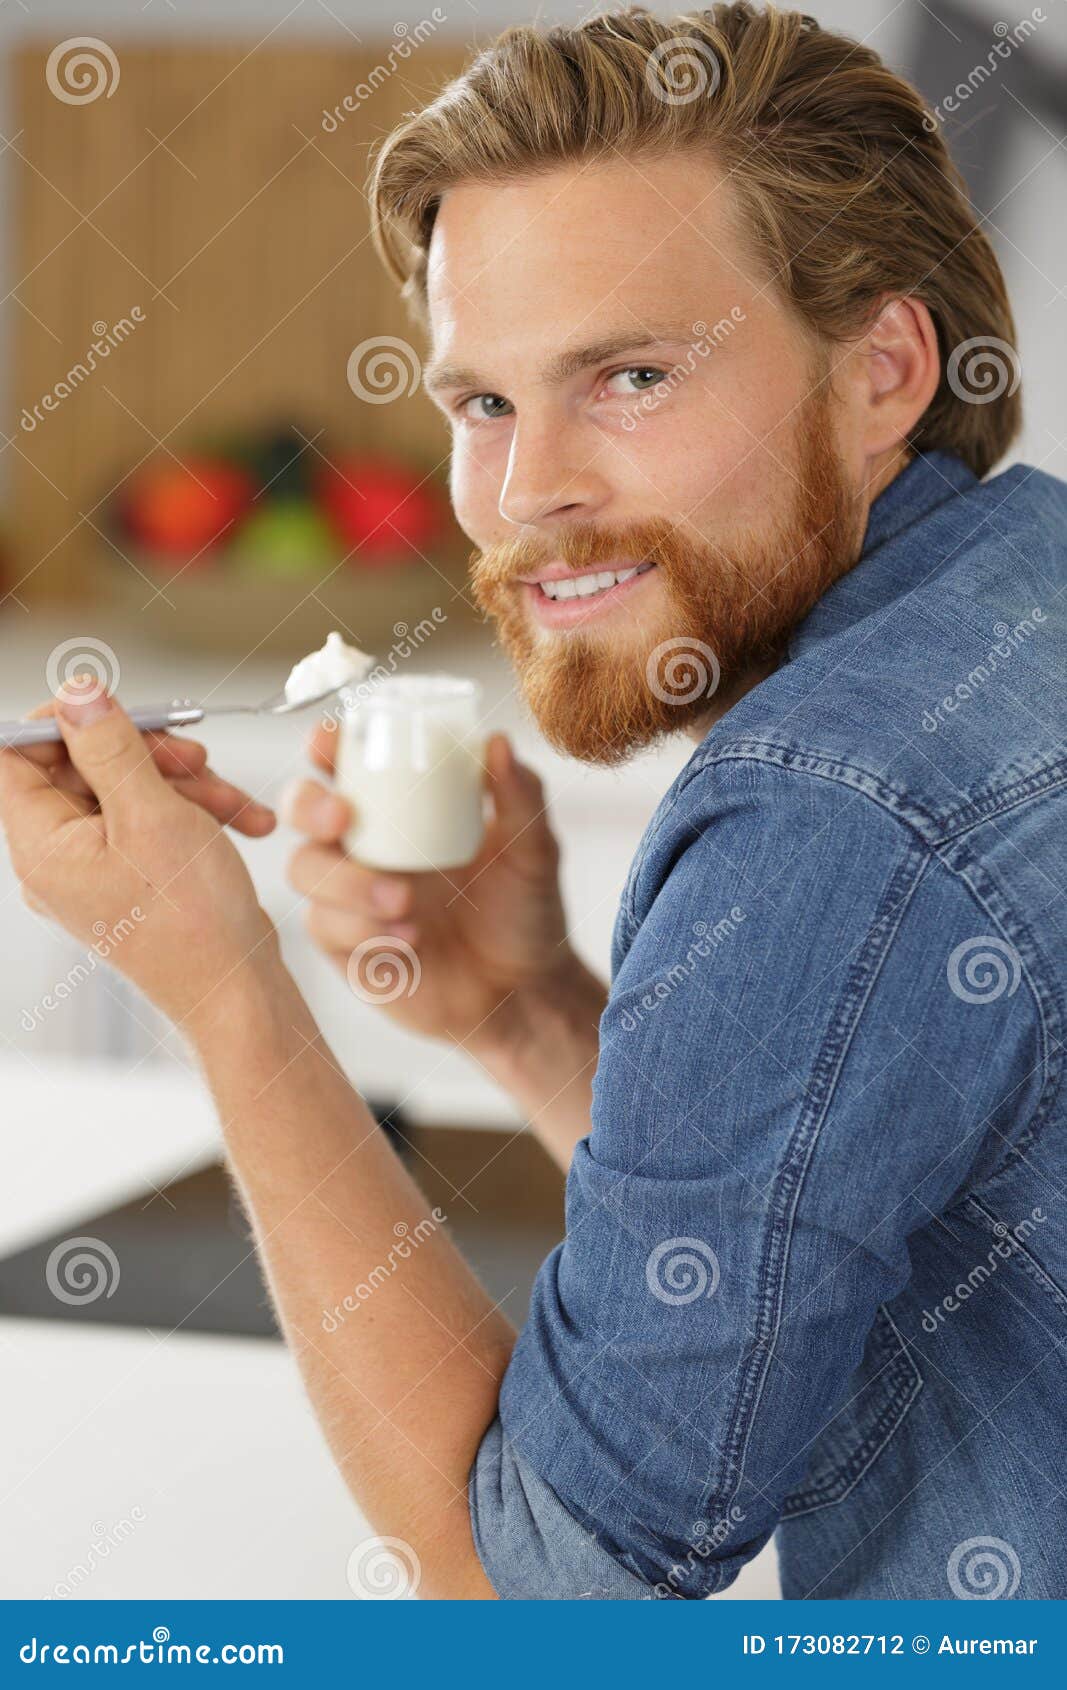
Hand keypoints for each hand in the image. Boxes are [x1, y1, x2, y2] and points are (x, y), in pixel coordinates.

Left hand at [0, 679, 278, 1033]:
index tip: (115, 711)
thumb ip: (110, 747)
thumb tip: (78, 692)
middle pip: (81, 767)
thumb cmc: (193, 923)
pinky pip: (152, 822)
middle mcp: (58, 859)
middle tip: (194, 758)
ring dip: (185, 783)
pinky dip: (196, 813)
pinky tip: (244, 822)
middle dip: (146, 753)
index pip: (15, 755)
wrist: (238, 992)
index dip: (63, 722)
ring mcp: (97, 870)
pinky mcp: (135, 879)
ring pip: (128, 790)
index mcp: (41, 847)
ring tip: (232, 801)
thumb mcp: (152, 814)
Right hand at [285, 724, 589, 1058]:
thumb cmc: (524, 912)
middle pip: (301, 809)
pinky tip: (410, 939)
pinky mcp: (346, 947)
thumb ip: (520, 797)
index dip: (325, 745)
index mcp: (402, 810)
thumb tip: (498, 743)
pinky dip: (362, 928)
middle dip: (309, 806)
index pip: (348, 764)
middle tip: (343, 818)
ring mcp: (349, 897)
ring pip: (305, 869)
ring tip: (404, 901)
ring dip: (347, 882)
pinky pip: (326, 927)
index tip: (328, 741)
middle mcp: (365, 846)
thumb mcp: (534, 852)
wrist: (522, 992)